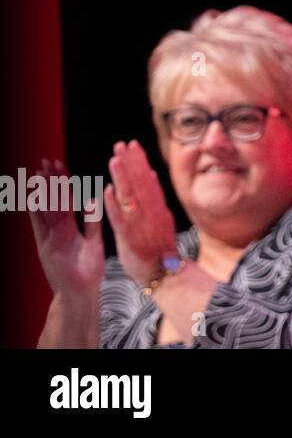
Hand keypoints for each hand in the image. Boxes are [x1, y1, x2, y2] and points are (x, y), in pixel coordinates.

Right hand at [29, 157, 104, 298]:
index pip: (66, 200)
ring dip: (42, 192)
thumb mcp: (94, 242)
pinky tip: (33, 197)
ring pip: (45, 211)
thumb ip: (93, 223)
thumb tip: (93, 199)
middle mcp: (58, 232)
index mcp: (71, 229)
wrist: (82, 294)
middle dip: (50, 182)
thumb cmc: (89, 271)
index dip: (63, 183)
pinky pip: (40, 227)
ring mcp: (50, 239)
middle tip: (46, 160)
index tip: (59, 165)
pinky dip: (36, 213)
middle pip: (53, 201)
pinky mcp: (45, 248)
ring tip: (38, 173)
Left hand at [104, 140, 177, 286]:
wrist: (166, 276)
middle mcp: (153, 213)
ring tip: (114, 159)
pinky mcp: (132, 239)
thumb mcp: (160, 220)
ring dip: (123, 177)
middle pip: (141, 183)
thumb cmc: (159, 249)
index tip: (132, 144)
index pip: (148, 179)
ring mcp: (143, 225)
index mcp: (158, 208)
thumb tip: (151, 175)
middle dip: (131, 162)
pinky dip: (115, 205)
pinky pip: (121, 219)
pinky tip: (108, 191)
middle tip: (122, 144)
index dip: (139, 161)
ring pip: (131, 197)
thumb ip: (153, 199)